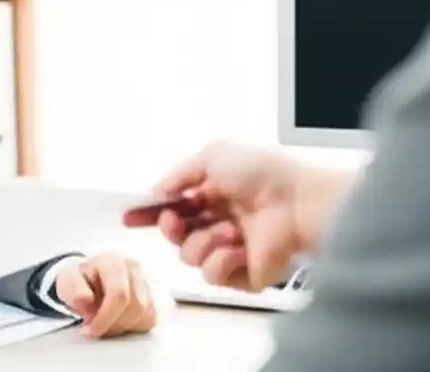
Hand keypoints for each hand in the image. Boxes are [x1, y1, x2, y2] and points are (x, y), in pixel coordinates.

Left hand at [54, 253, 156, 338]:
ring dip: (122, 327)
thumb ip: (73, 288)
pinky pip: (149, 320)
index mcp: (112, 261)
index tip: (92, 329)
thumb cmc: (79, 280)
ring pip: (144, 315)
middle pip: (135, 307)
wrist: (86, 280)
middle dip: (113, 325)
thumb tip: (85, 299)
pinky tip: (116, 321)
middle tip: (95, 328)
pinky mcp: (150, 297)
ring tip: (104, 322)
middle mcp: (132, 269)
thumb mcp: (67, 281)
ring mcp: (144, 282)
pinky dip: (132, 327)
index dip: (107, 317)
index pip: (119, 294)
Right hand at [124, 141, 356, 291]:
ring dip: (203, 241)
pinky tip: (239, 247)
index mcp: (215, 194)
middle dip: (170, 228)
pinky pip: (213, 276)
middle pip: (176, 236)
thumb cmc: (264, 173)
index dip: (150, 213)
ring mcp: (232, 249)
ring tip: (229, 230)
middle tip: (175, 221)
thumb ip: (179, 174)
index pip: (174, 207)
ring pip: (190, 257)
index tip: (130, 217)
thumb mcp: (213, 154)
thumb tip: (158, 191)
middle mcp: (221, 222)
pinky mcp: (243, 273)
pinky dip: (222, 260)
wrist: (299, 202)